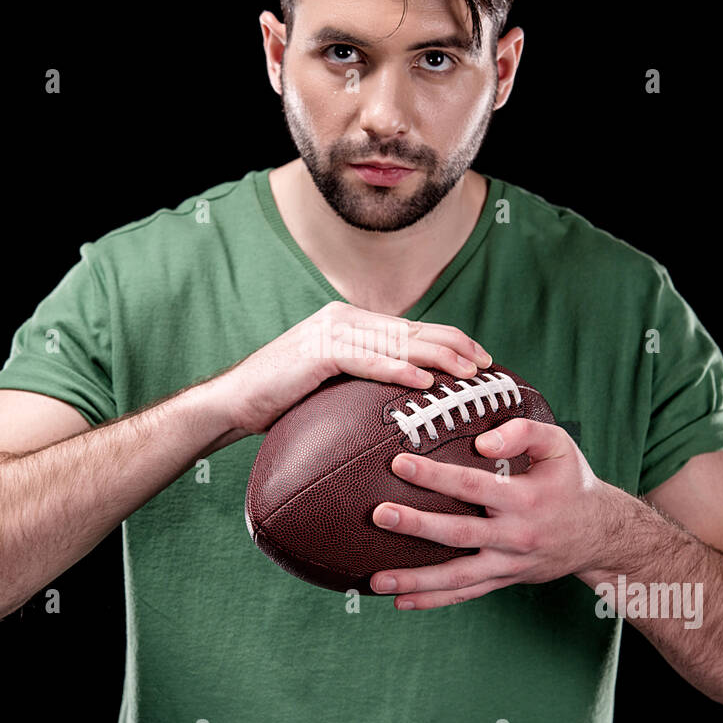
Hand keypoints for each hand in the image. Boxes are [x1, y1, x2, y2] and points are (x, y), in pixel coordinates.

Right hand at [212, 301, 491, 436]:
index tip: (482, 358)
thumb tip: (405, 400)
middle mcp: (345, 320)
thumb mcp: (332, 385)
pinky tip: (424, 382)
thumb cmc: (283, 401)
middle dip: (455, 346)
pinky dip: (398, 371)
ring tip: (468, 372)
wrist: (234, 403)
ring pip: (397, 343)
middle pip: (412, 331)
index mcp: (352, 324)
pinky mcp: (318, 351)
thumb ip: (363, 379)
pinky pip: (367, 361)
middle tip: (488, 364)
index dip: (451, 340)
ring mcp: (331, 332)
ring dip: (437, 357)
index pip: (412, 330)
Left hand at [369, 417, 611, 609]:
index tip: (400, 463)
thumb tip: (482, 443)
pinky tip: (400, 602)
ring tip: (376, 580)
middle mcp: (515, 535)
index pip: (473, 486)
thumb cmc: (570, 481)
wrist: (599, 534)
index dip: (436, 476)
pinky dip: (433, 601)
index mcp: (526, 499)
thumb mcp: (559, 446)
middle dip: (416, 526)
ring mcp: (508, 563)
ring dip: (415, 580)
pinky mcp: (503, 580)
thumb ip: (523, 433)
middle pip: (458, 533)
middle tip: (379, 515)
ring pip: (457, 576)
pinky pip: (466, 594)